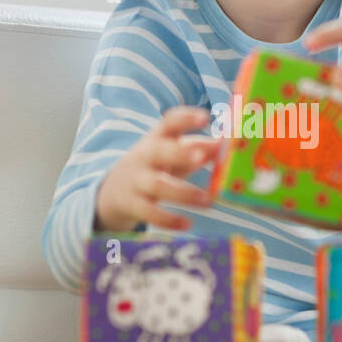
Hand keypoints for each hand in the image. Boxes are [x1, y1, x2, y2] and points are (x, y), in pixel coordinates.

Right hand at [94, 106, 220, 231]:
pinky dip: (168, 220)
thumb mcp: (174, 152)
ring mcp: (137, 180)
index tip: (205, 117)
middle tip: (201, 157)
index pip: (169, 123)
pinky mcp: (133, 204)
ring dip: (184, 193)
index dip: (185, 119)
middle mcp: (145, 156)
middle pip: (159, 151)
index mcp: (157, 138)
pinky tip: (187, 224)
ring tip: (208, 200)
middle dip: (179, 153)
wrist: (114, 189)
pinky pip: (150, 213)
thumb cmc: (156, 165)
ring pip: (157, 185)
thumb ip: (199, 148)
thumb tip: (227, 145)